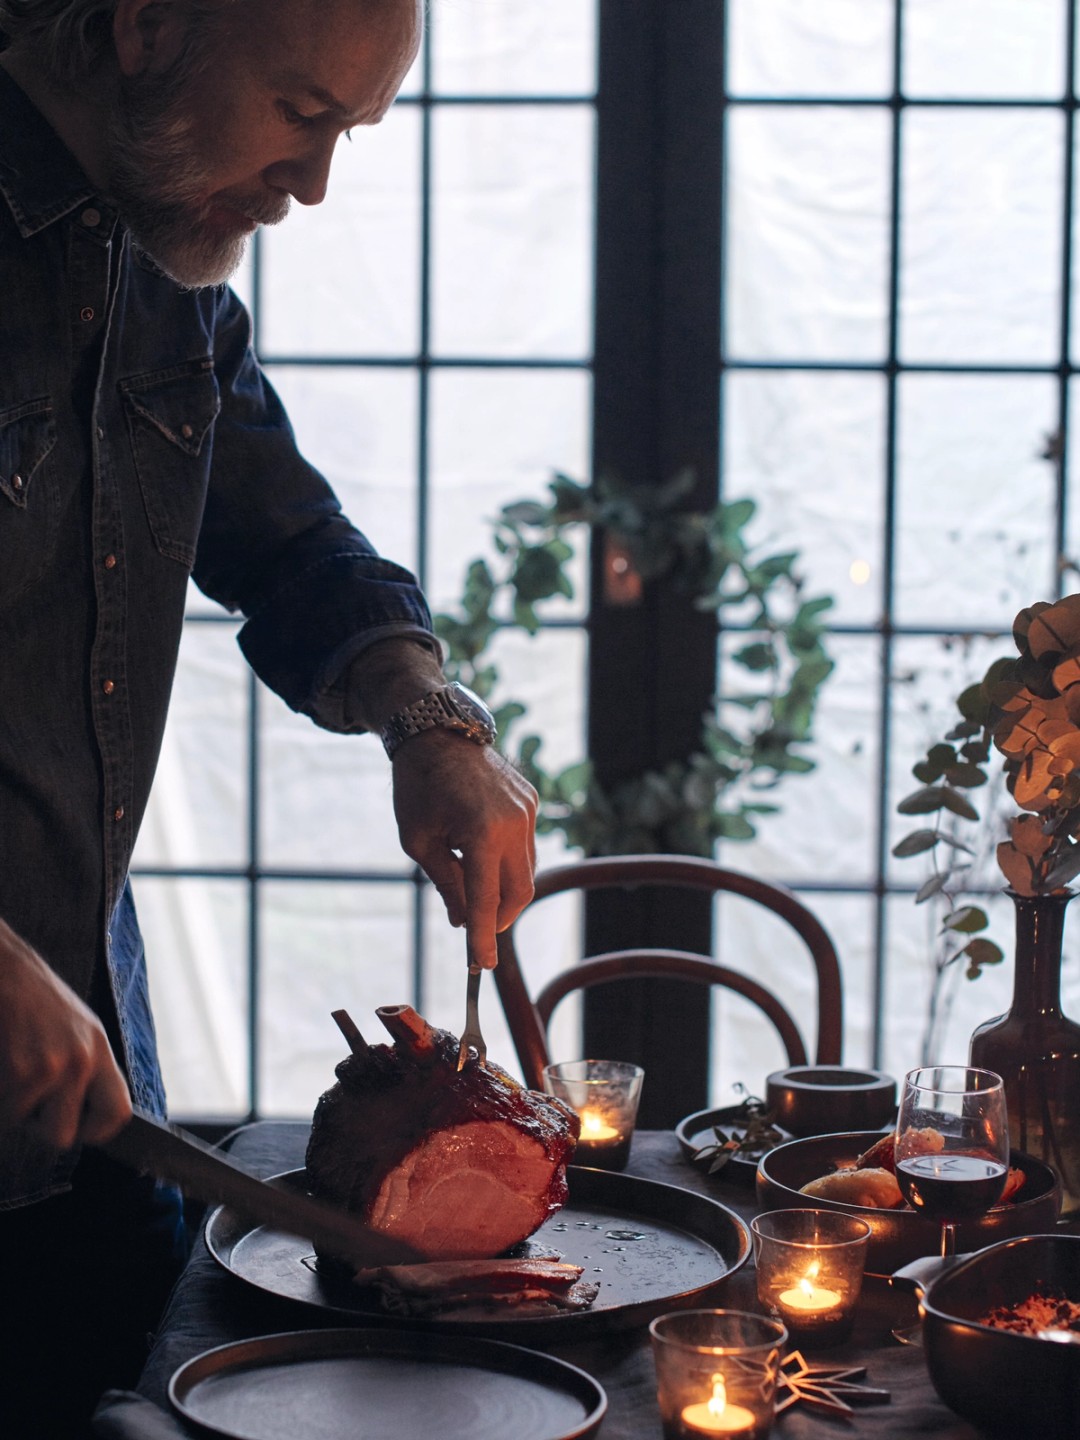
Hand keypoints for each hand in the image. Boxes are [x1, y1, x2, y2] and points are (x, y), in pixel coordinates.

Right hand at [0, 919, 131, 1148]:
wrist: (7, 968)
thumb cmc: (35, 1002)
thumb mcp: (77, 1031)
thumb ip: (86, 1072)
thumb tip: (85, 1120)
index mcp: (100, 1051)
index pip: (118, 1115)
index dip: (95, 1132)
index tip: (77, 1127)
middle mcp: (83, 1061)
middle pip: (64, 1136)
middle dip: (41, 1126)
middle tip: (30, 1098)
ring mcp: (53, 1066)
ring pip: (27, 1125)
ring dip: (15, 1107)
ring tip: (15, 1068)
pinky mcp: (22, 1071)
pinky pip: (6, 1111)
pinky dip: (0, 1095)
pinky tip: (4, 1062)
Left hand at [391, 733, 537, 967]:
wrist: (436, 733)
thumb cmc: (418, 788)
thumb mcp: (419, 842)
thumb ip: (446, 884)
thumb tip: (463, 923)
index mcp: (480, 833)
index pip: (486, 900)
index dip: (483, 938)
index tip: (481, 967)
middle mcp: (513, 823)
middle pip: (518, 892)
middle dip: (499, 918)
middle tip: (476, 932)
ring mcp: (527, 811)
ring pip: (526, 871)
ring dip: (502, 888)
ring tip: (469, 880)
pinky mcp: (531, 802)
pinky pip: (525, 846)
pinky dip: (506, 862)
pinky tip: (481, 852)